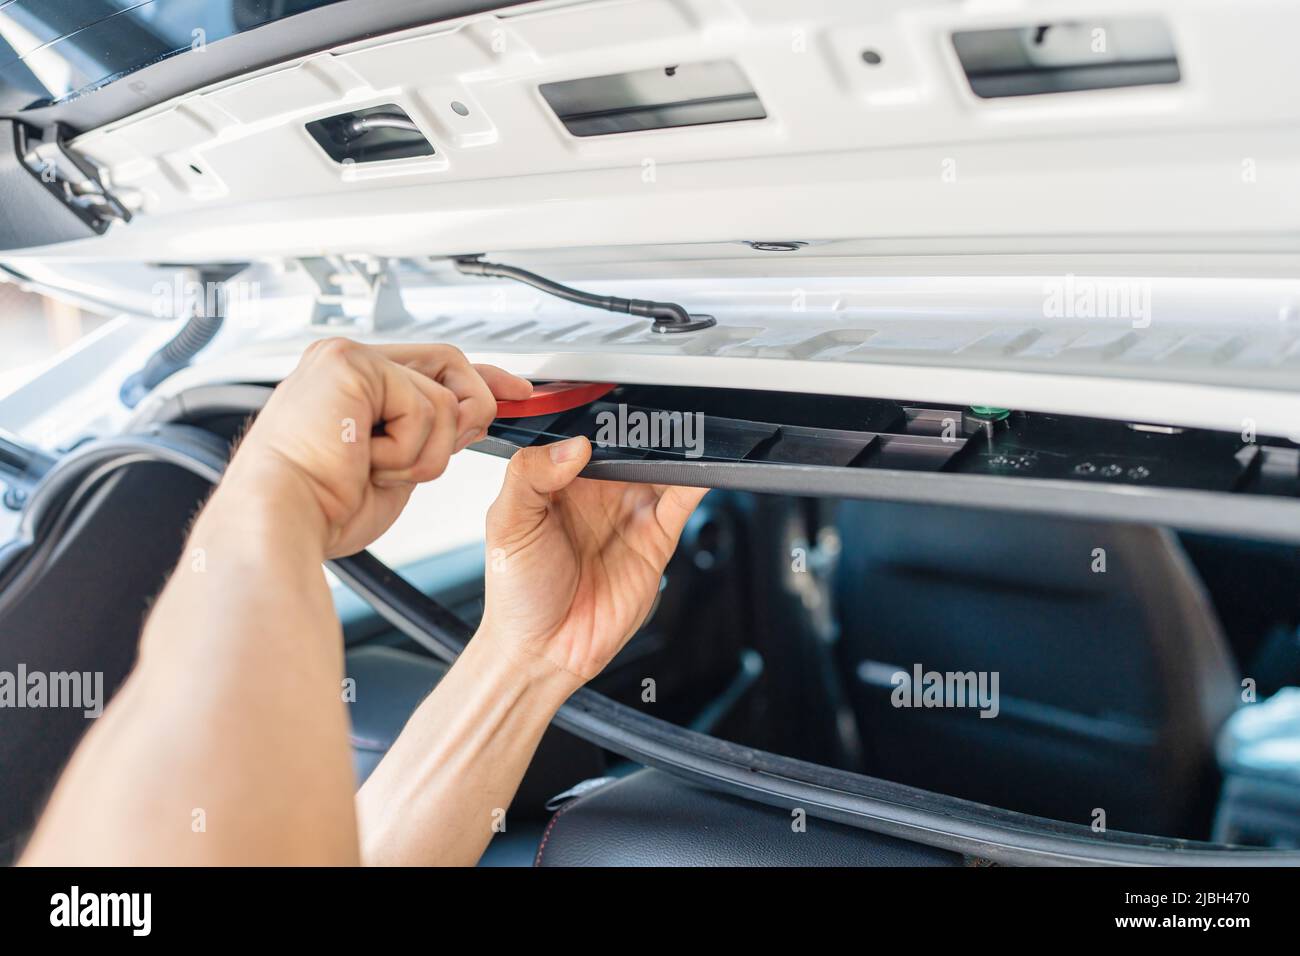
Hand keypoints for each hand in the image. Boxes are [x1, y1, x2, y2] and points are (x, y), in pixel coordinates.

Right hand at [227, 338, 531, 557]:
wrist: (279, 522)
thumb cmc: (321, 507)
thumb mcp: (395, 466)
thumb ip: (427, 433)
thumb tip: (472, 415)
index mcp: (351, 384)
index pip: (433, 365)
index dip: (482, 377)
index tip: (517, 390)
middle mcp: (347, 361)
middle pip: (451, 368)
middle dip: (466, 418)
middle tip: (425, 461)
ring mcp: (347, 356)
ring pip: (445, 398)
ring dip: (424, 454)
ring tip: (373, 468)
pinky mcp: (352, 363)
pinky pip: (425, 406)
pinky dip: (407, 450)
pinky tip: (365, 459)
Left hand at [480, 435, 707, 683]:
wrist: (543, 652)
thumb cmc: (517, 593)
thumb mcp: (507, 524)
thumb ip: (530, 475)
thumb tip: (574, 446)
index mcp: (557, 478)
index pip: (585, 433)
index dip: (599, 417)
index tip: (610, 404)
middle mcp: (597, 491)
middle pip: (630, 444)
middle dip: (645, 425)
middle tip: (651, 413)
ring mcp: (629, 512)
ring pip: (661, 466)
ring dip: (675, 447)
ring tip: (683, 432)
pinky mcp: (656, 539)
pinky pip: (682, 501)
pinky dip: (697, 480)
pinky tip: (700, 466)